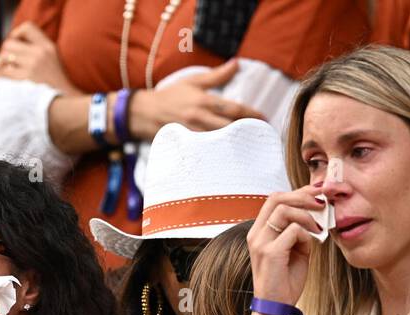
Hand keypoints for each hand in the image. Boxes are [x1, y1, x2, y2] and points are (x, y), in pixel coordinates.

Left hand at [0, 22, 78, 94]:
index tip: (14, 43)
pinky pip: (4, 72)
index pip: (27, 27)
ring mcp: (33, 65)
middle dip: (4, 51)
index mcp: (47, 45)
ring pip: (4, 56)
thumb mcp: (52, 56)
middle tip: (4, 60)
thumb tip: (13, 43)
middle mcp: (40, 52)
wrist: (63, 98)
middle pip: (10, 43)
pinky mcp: (26, 79)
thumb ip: (37, 47)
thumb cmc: (55, 80)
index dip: (16, 34)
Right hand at [129, 61, 264, 140]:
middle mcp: (199, 118)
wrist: (145, 113)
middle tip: (262, 134)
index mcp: (203, 101)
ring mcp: (192, 134)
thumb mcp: (193, 81)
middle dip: (247, 131)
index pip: (233, 109)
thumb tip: (236, 63)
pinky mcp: (186, 145)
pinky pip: (207, 150)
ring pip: (219, 141)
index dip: (251, 114)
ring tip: (251, 145)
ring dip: (236, 143)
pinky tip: (230, 155)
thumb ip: (217, 75)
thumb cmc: (171, 96)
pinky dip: (219, 152)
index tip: (263, 118)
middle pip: (229, 127)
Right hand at [245, 183, 324, 314]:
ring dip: (306, 215)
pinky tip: (312, 244)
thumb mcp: (295, 249)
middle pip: (277, 198)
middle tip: (322, 202)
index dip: (298, 192)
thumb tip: (316, 212)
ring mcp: (261, 243)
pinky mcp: (270, 253)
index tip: (318, 193)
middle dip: (303, 196)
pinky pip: (293, 230)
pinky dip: (307, 234)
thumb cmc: (286, 280)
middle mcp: (256, 234)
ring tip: (318, 227)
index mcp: (260, 231)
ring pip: (284, 210)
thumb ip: (299, 230)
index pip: (275, 199)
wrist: (276, 307)